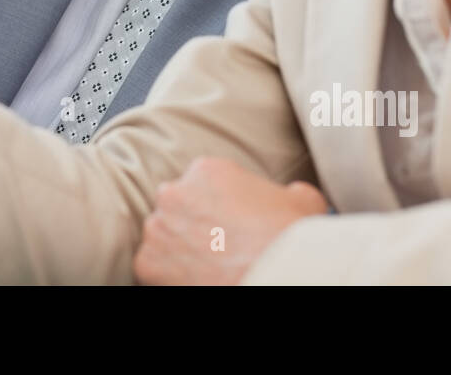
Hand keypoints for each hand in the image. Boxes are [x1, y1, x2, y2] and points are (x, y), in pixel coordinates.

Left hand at [133, 157, 328, 284]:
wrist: (277, 275)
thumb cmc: (291, 239)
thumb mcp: (303, 200)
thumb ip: (286, 190)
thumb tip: (292, 195)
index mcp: (207, 170)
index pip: (202, 184)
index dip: (216, 205)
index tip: (229, 223)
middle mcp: (175, 192)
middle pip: (177, 206)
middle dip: (192, 224)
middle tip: (217, 246)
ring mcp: (158, 228)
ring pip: (162, 236)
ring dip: (178, 248)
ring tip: (207, 266)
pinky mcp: (147, 263)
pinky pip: (151, 267)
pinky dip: (168, 275)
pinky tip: (196, 280)